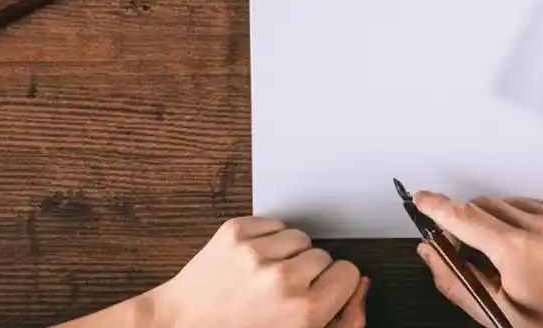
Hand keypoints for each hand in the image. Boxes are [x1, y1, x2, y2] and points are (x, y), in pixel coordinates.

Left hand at [146, 216, 367, 327]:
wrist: (181, 326)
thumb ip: (344, 321)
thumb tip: (360, 284)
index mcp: (304, 312)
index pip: (348, 273)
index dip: (334, 285)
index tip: (316, 293)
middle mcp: (282, 280)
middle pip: (324, 255)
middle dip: (308, 272)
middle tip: (281, 292)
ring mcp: (257, 253)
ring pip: (300, 237)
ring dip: (288, 253)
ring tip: (265, 276)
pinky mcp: (236, 233)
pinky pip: (274, 224)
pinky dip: (266, 240)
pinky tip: (252, 262)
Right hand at [414, 192, 542, 327]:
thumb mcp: (497, 313)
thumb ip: (455, 281)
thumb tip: (429, 252)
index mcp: (518, 252)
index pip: (464, 218)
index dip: (437, 207)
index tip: (421, 200)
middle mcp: (542, 228)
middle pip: (484, 205)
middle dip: (468, 222)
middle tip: (465, 250)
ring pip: (509, 203)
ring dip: (497, 221)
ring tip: (505, 257)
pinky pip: (536, 206)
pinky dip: (524, 221)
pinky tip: (529, 249)